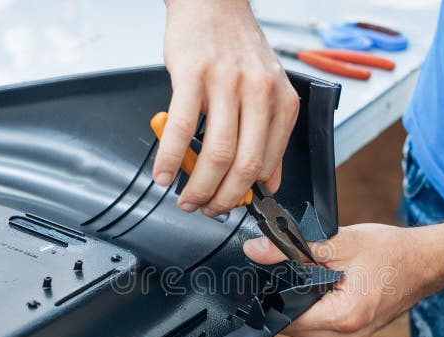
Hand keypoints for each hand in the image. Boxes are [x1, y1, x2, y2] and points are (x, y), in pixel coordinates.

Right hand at [156, 0, 299, 216]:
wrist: (213, 2)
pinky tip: (163, 173)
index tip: (231, 206)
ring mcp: (226, 83)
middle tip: (205, 209)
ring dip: (197, 186)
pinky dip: (170, 158)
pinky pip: (181, 127)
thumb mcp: (267, 90)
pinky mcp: (193, 74)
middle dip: (222, 198)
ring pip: (215, 153)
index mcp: (280, 101)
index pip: (268, 163)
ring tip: (185, 198)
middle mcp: (259, 92)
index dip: (246, 194)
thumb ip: (271, 136)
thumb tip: (271, 180)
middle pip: (243, 165)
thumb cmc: (236, 47)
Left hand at [243, 224, 443, 336]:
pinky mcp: (355, 334)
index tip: (264, 278)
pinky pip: (322, 327)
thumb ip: (294, 249)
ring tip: (311, 276)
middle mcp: (348, 336)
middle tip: (287, 271)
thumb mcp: (340, 243)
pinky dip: (315, 308)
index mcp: (344, 317)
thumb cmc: (392, 252)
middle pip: (294, 327)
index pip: (287, 318)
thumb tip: (255, 251)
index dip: (271, 298)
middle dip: (285, 301)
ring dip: (301, 305)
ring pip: (307, 329)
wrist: (427, 262)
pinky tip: (322, 286)